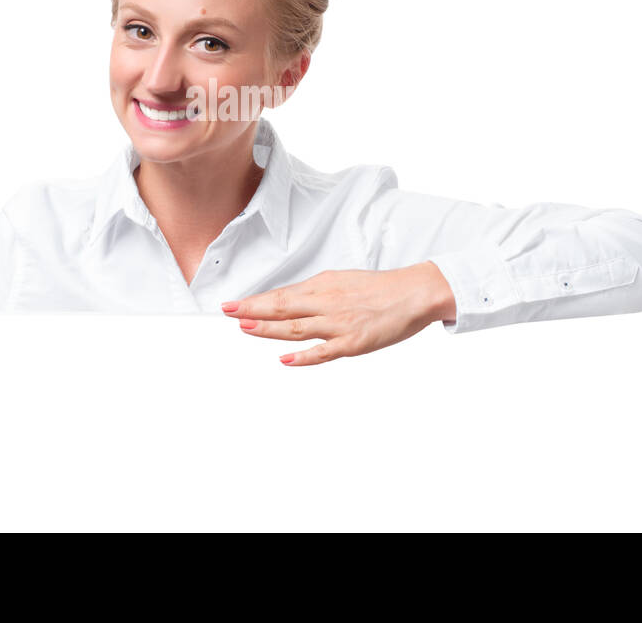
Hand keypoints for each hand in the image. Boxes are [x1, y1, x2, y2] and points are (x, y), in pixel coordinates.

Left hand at [221, 261, 456, 365]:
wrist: (413, 293)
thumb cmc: (377, 288)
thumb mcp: (341, 282)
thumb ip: (314, 293)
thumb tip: (286, 301)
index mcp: (323, 287)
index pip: (282, 295)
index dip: (255, 301)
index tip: (233, 305)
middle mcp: (327, 303)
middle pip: (283, 308)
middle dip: (253, 311)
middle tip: (228, 312)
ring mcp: (340, 324)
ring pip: (297, 328)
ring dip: (269, 330)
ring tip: (246, 329)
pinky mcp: (354, 342)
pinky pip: (325, 351)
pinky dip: (304, 356)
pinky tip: (285, 359)